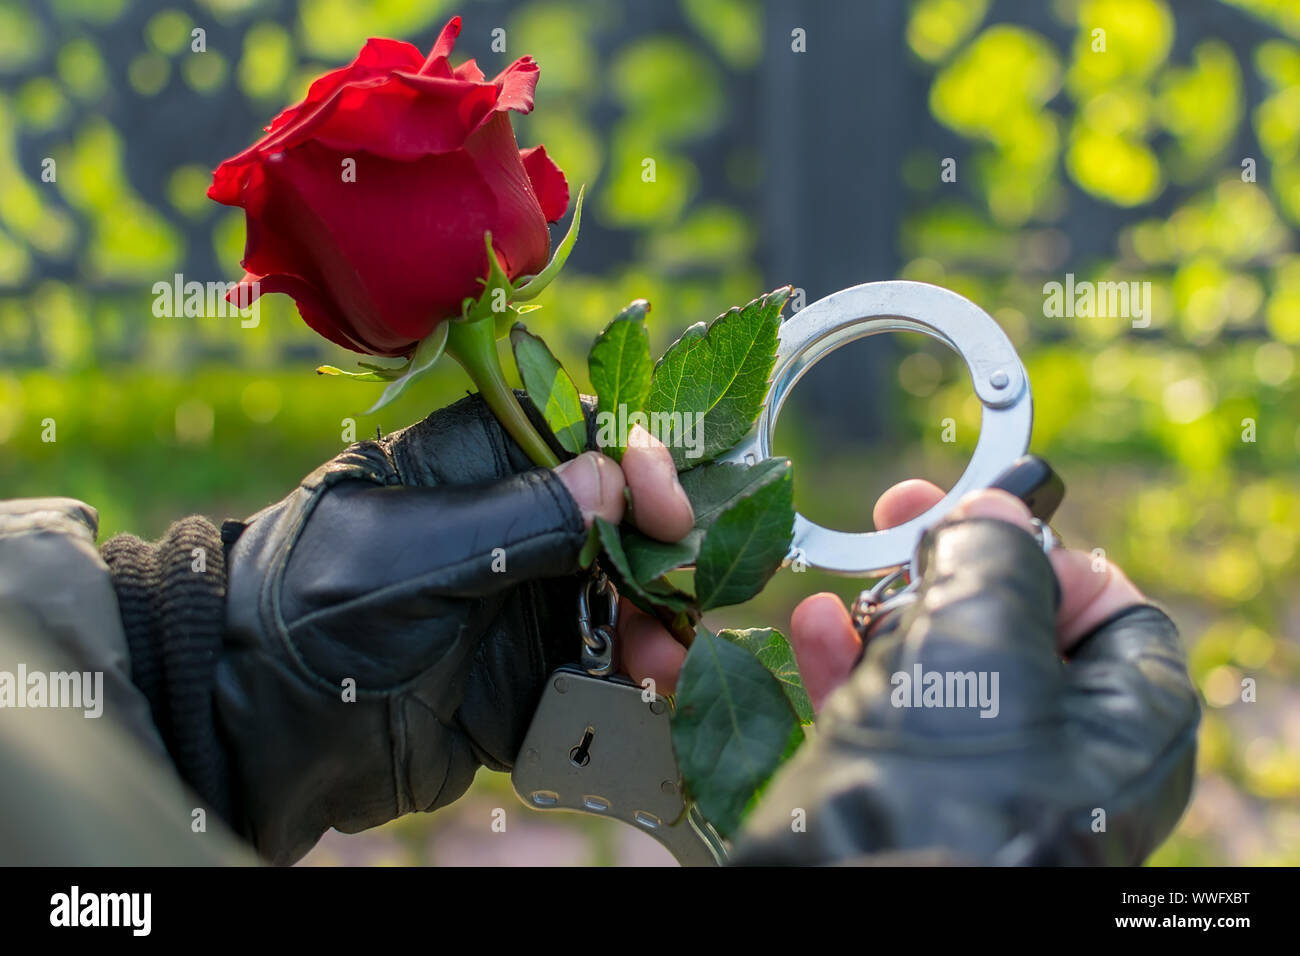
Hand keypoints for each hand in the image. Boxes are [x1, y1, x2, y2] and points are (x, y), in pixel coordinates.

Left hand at [209, 393, 695, 863]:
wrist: (247, 728)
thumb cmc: (305, 604)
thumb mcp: (405, 551)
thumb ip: (513, 518)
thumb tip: (614, 481)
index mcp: (474, 467)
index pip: (580, 439)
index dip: (637, 463)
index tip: (667, 510)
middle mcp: (510, 530)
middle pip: (619, 525)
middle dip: (660, 558)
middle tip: (683, 599)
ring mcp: (519, 607)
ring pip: (619, 603)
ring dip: (654, 627)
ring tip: (663, 665)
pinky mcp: (522, 680)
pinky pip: (596, 674)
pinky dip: (628, 686)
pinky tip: (644, 696)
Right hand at [729, 477, 1199, 864]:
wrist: (861, 883)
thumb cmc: (950, 774)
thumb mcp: (983, 627)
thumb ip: (994, 549)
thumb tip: (993, 514)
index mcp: (1126, 718)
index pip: (1109, 607)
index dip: (1045, 552)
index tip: (981, 516)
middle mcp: (1066, 752)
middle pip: (1014, 627)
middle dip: (949, 568)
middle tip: (899, 516)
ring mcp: (984, 774)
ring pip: (941, 665)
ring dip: (887, 609)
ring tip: (848, 572)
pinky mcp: (912, 788)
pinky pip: (889, 708)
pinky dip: (851, 660)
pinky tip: (814, 625)